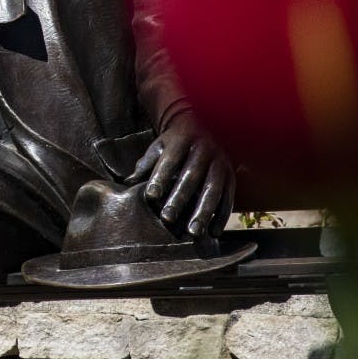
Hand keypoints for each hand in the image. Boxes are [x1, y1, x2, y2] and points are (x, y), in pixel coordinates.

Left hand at [128, 123, 233, 238]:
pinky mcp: (231, 175)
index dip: (160, 177)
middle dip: (180, 198)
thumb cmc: (175, 143)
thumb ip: (145, 165)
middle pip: (192, 176)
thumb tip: (126, 183)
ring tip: (193, 232)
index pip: (170, 160)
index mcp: (182, 140)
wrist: (204, 126)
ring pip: (213, 189)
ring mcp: (220, 162)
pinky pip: (229, 196)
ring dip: (203, 211)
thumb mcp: (160, 147)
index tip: (151, 196)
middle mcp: (203, 149)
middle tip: (167, 219)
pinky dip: (222, 215)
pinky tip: (213, 232)